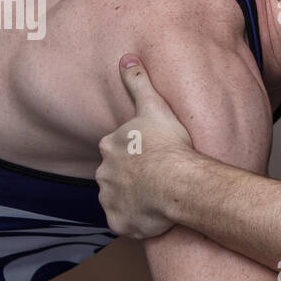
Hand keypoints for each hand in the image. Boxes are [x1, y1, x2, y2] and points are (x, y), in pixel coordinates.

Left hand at [96, 55, 193, 237]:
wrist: (178, 182)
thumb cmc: (170, 145)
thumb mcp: (154, 106)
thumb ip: (138, 81)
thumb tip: (127, 57)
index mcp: (109, 146)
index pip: (117, 150)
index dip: (136, 154)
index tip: (153, 156)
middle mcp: (103, 174)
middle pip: (115, 176)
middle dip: (132, 178)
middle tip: (158, 178)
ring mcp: (110, 200)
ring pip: (119, 200)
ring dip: (134, 200)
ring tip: (158, 198)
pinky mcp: (120, 223)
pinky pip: (125, 223)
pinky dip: (136, 222)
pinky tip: (154, 216)